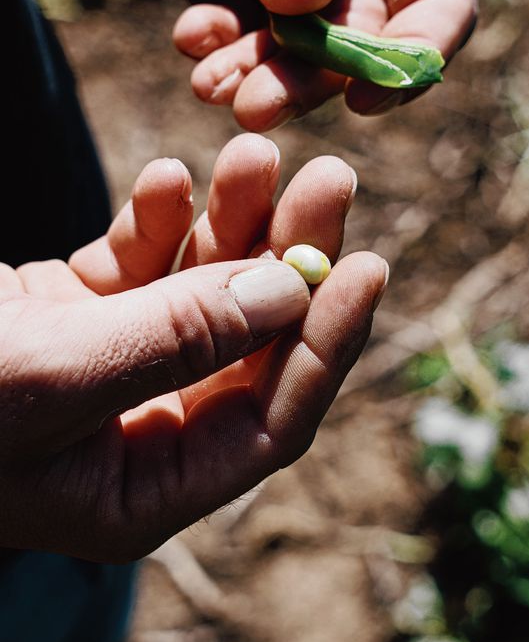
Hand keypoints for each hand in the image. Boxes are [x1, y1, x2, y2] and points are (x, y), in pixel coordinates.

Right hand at [0, 135, 386, 560]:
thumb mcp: (47, 376)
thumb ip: (175, 340)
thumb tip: (295, 291)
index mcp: (141, 491)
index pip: (271, 423)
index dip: (326, 346)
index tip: (368, 265)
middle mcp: (137, 432)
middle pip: (250, 344)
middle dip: (291, 258)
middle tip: (330, 175)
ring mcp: (109, 366)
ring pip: (204, 291)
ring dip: (232, 221)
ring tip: (255, 150)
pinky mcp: (75, 311)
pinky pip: (141, 262)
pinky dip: (157, 219)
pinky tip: (164, 177)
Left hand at [117, 0, 475, 128]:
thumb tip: (302, 4)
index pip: (440, 6)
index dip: (412, 60)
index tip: (363, 96)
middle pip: (361, 50)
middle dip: (310, 82)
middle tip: (257, 105)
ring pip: (300, 62)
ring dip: (259, 80)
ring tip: (212, 86)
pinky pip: (243, 45)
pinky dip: (218, 54)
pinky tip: (190, 37)